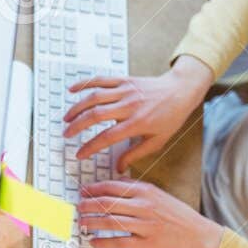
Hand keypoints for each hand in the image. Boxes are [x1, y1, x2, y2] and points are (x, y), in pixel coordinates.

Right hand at [62, 57, 212, 170]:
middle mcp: (129, 105)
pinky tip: (71, 90)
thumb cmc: (171, 117)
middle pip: (96, 115)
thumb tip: (119, 167)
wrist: (180, 90)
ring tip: (66, 118)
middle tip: (66, 135)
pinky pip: (100, 80)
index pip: (107, 136)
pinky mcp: (123, 80)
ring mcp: (125, 91)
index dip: (90, 146)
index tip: (79, 154)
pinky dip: (84, 84)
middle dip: (77, 126)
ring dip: (77, 107)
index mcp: (138, 123)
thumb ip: (136, 154)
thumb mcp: (157, 141)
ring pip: (94, 97)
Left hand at [76, 179, 223, 247]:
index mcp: (145, 191)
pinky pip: (120, 242)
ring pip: (110, 222)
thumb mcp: (158, 194)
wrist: (197, 233)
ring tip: (81, 223)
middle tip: (77, 207)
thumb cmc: (176, 213)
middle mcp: (144, 206)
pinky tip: (93, 242)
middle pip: (107, 204)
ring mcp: (144, 225)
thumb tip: (112, 186)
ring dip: (92, 222)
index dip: (94, 189)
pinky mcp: (146, 243)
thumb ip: (136, 190)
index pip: (113, 187)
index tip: (82, 191)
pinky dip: (103, 242)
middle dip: (88, 205)